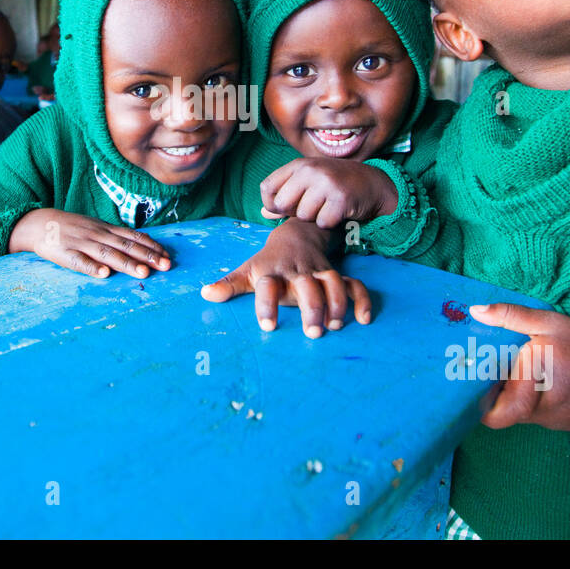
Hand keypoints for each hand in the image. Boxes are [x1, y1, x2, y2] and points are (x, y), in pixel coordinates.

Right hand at [8, 208, 171, 278]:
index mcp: (106, 230)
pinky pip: (80, 262)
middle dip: (147, 256)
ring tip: (143, 272)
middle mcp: (98, 235)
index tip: (167, 255)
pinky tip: (104, 274)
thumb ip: (118, 236)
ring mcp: (82, 244)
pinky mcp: (66, 254)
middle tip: (166, 266)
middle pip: (126, 246)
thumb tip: (144, 240)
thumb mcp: (97, 227)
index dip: (151, 247)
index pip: (133, 237)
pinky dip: (92, 268)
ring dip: (127, 264)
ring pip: (108, 254)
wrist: (40, 223)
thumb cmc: (73, 228)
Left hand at [200, 219, 370, 337]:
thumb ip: (229, 284)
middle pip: (307, 286)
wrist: (295, 235)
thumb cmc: (268, 262)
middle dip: (312, 307)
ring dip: (337, 303)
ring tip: (335, 326)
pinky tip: (364, 318)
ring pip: (334, 282)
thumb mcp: (247, 270)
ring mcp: (318, 272)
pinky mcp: (335, 275)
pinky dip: (362, 300)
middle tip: (313, 332)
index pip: (268, 286)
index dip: (267, 304)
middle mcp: (297, 272)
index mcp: (272, 273)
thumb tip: (205, 294)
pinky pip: (354, 285)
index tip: (268, 325)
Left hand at [259, 158, 398, 228]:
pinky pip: (322, 222)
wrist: (372, 184)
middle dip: (293, 212)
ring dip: (314, 218)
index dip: (272, 203)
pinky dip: (329, 223)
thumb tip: (264, 212)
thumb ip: (286, 195)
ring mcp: (326, 183)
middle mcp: (310, 170)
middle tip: (310, 207)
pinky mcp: (341, 198)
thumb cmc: (335, 184)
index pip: (267, 187)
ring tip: (327, 206)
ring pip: (303, 215)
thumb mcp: (309, 182)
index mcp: (298, 165)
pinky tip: (338, 212)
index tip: (285, 208)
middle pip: (282, 204)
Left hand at [470, 303, 569, 431]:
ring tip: (517, 369)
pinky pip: (538, 414)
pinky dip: (533, 399)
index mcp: (532, 388)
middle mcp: (541, 412)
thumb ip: (511, 316)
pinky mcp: (564, 423)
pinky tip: (538, 378)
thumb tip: (476, 311)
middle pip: (503, 411)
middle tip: (496, 368)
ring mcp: (553, 421)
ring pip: (520, 412)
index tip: (474, 379)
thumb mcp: (549, 323)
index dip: (478, 402)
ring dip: (514, 394)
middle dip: (495, 392)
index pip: (492, 413)